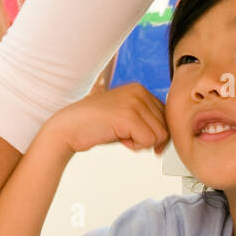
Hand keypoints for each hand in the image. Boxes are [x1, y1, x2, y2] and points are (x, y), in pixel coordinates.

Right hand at [45, 83, 169, 154]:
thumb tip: (168, 140)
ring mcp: (134, 102)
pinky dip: (135, 147)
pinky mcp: (128, 116)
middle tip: (124, 136)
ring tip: (121, 136)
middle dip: (147, 138)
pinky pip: (149, 141)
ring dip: (141, 143)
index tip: (134, 136)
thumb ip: (147, 120)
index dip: (154, 132)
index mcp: (140, 89)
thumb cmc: (96, 126)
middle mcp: (139, 91)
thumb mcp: (125, 117)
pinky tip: (119, 139)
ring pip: (160, 135)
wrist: (68, 128)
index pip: (166, 116)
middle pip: (166, 126)